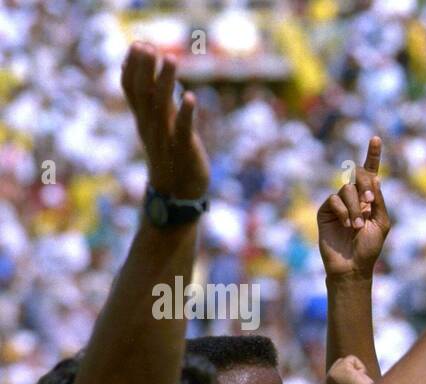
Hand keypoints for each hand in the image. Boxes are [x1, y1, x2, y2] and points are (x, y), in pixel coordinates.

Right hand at [120, 42, 208, 198]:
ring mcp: (166, 137)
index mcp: (144, 119)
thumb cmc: (170, 156)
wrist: (177, 194)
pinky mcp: (184, 149)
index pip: (131, 88)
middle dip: (144, 68)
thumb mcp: (157, 126)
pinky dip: (185, 113)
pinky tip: (190, 97)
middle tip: (146, 44)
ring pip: (162, 106)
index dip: (132, 66)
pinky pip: (182, 129)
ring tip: (172, 59)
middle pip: (142, 92)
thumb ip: (151, 101)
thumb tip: (143, 73)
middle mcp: (151, 126)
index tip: (138, 43)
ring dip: (166, 82)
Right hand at [318, 137, 390, 277]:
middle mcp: (354, 197)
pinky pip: (334, 199)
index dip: (373, 155)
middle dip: (365, 185)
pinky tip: (347, 224)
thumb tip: (375, 177)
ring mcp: (338, 203)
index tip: (376, 138)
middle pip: (357, 174)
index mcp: (370, 199)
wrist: (352, 266)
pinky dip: (344, 210)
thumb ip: (379, 200)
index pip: (370, 173)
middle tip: (371, 201)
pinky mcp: (325, 210)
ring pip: (347, 188)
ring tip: (357, 226)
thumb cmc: (369, 247)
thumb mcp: (382, 222)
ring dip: (356, 207)